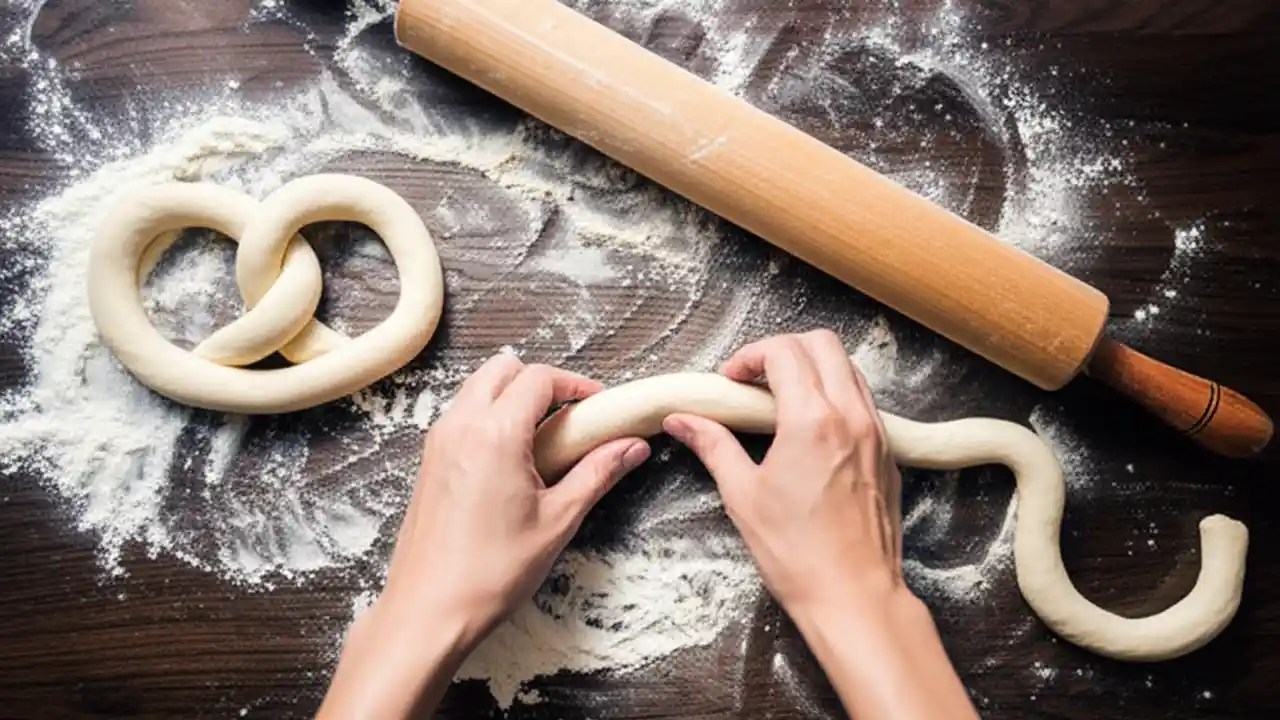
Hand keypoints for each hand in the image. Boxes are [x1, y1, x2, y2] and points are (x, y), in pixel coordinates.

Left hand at [319, 354, 649, 718]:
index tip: (597, 405)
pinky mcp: (429, 462)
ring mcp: (438, 442)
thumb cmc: (491, 572)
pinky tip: (513, 459)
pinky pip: (461, 416)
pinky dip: (489, 417)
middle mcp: (460, 426)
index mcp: (495, 433)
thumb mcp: (558, 520)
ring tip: (545, 438)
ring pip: (477, 388)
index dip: (575, 384)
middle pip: (502, 369)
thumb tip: (631, 447)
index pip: (539, 379)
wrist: (429, 611)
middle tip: (572, 415)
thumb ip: (598, 473)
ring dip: (512, 396)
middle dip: (541, 382)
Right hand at [664, 330, 975, 719]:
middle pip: (823, 343)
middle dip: (783, 350)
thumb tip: (682, 420)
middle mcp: (851, 416)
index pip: (784, 352)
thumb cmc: (797, 554)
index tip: (730, 381)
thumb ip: (713, 445)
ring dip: (813, 369)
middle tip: (754, 380)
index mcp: (812, 421)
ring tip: (780, 402)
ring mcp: (877, 433)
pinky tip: (810, 429)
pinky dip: (836, 396)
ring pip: (849, 368)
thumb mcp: (742, 496)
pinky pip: (864, 401)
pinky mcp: (889, 453)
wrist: (854, 597)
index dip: (750, 356)